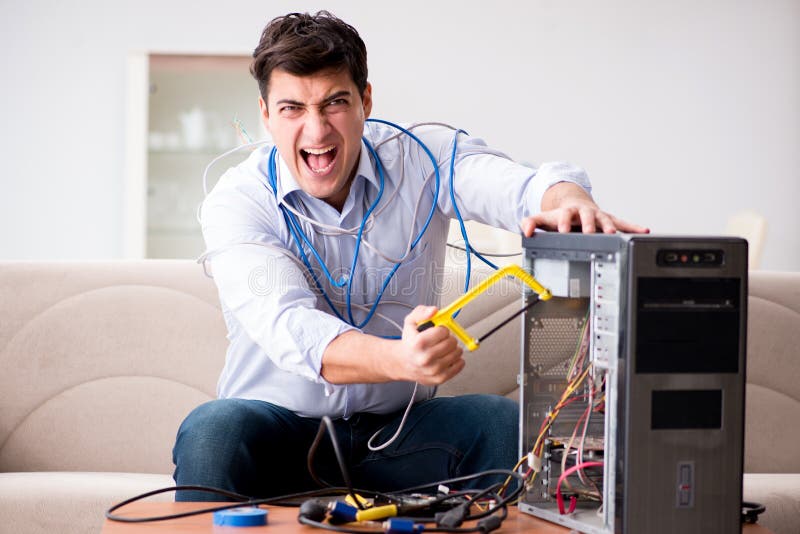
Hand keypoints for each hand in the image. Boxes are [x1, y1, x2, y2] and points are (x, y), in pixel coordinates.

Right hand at [393, 305, 464, 385]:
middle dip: (449, 338)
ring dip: (453, 348)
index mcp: (418, 343)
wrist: (403, 363)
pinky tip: (447, 357)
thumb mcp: (411, 322)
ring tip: (444, 348)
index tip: (438, 331)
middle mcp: (425, 358)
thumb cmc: (410, 342)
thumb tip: (434, 311)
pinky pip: (460, 365)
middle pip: (452, 342)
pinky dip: (457, 359)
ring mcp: (433, 370)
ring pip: (458, 353)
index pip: (443, 331)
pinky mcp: (440, 378)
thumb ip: (422, 312)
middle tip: (442, 340)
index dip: (442, 329)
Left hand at [520, 182, 648, 235]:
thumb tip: (525, 230)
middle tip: (591, 231)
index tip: (563, 231)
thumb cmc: (559, 215)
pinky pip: (623, 223)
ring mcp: (598, 215)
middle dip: (589, 224)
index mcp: (568, 212)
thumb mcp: (543, 218)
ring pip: (606, 220)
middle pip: (588, 216)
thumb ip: (531, 223)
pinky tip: (643, 231)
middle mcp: (584, 212)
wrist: (574, 204)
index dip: (564, 223)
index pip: (565, 216)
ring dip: (611, 226)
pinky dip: (633, 227)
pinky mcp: (609, 219)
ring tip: (615, 233)